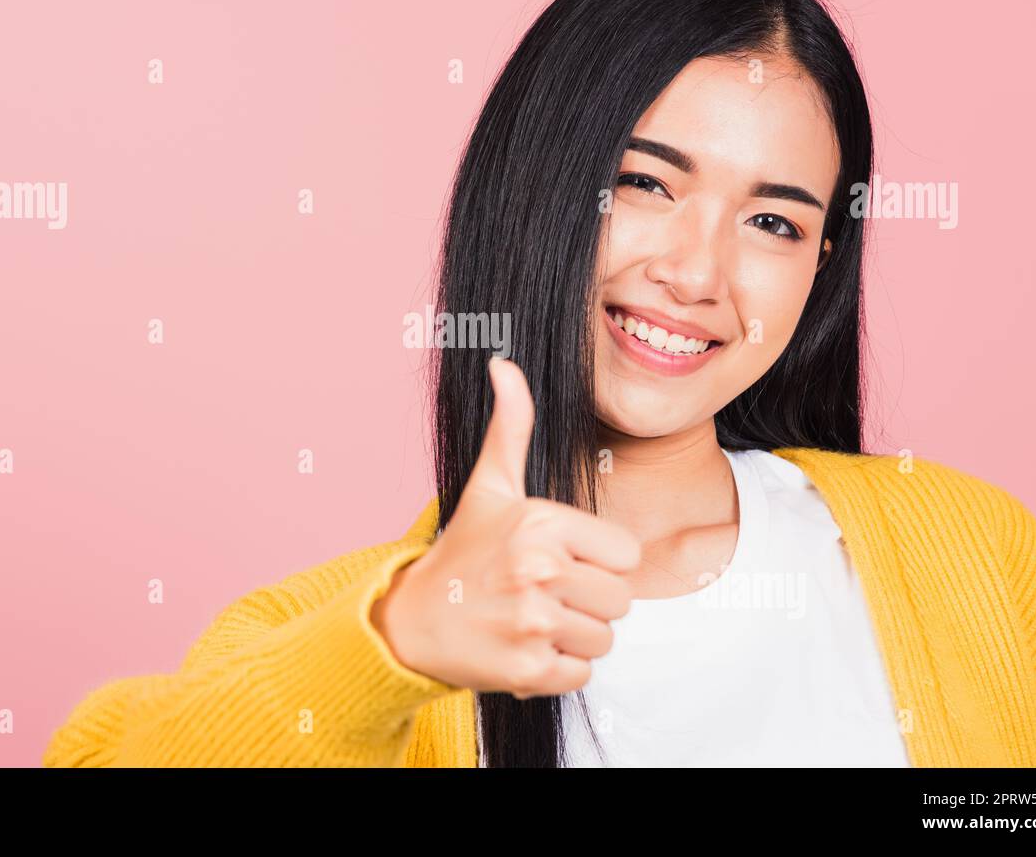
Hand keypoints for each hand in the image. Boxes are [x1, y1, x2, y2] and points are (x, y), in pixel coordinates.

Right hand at [371, 356, 640, 698]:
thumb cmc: (462, 552)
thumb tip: (504, 363)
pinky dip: (557, 668)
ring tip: (532, 620)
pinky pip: (582, 673)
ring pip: (604, 638)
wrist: (409, 621)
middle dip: (587, 602)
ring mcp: (533, 621)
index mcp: (541, 522)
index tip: (560, 561)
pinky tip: (523, 647)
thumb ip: (510, 427)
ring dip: (574, 636)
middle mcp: (539, 569)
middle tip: (542, 594)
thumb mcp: (489, 487)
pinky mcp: (528, 669)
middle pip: (620, 600)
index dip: (597, 561)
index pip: (625, 554)